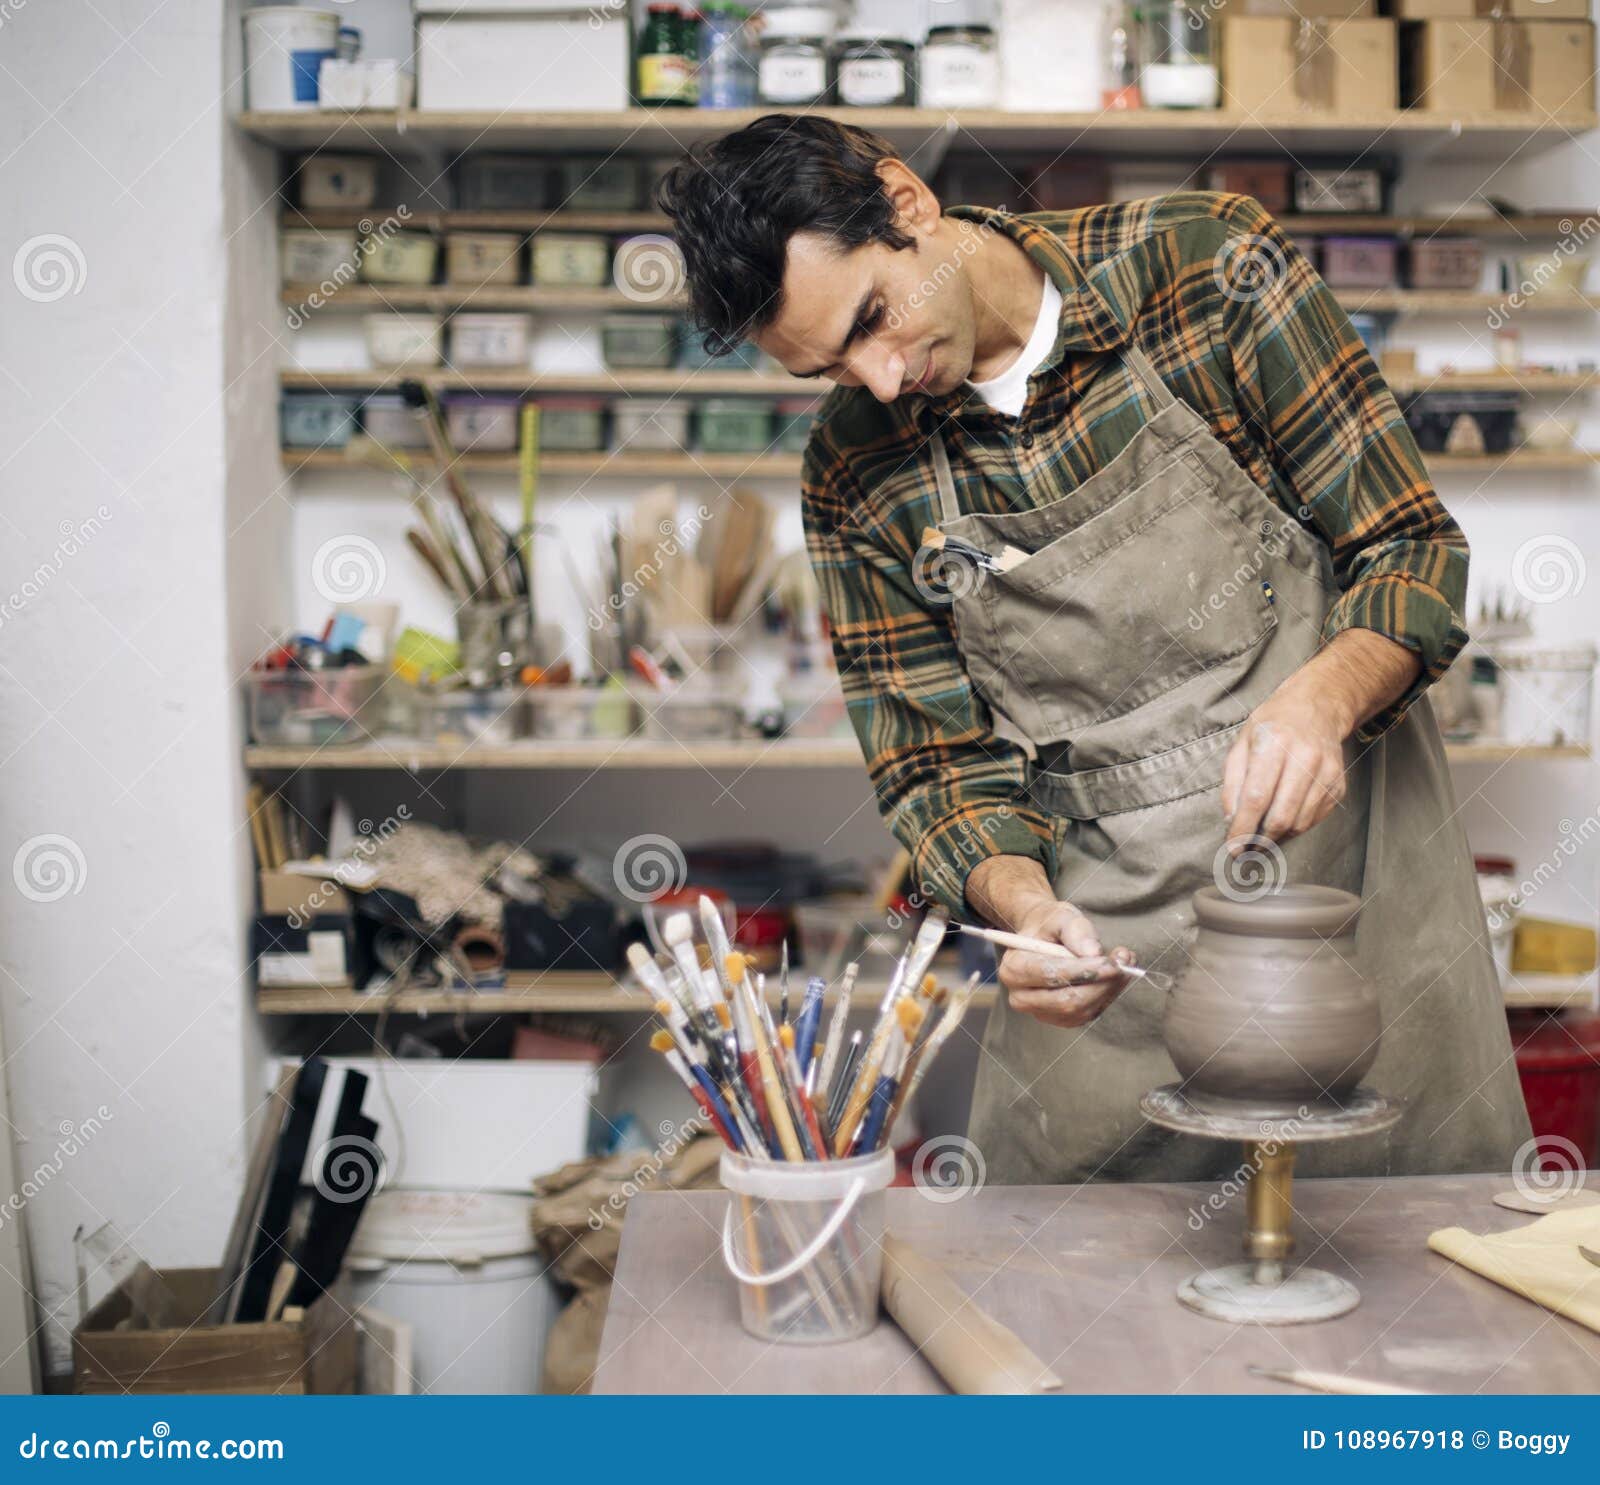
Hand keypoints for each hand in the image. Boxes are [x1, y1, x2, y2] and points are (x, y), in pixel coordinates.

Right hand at [997, 896, 1136, 1029]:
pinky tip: (1115, 975)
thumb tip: (1094, 953)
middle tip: (1125, 960)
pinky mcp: (1061, 1019)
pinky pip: (1090, 1013)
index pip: (1051, 975)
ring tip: (1124, 961)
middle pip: (1068, 1000)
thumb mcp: (1060, 916)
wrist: (1044, 938)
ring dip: (1110, 988)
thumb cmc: (1050, 926)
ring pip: (1083, 1010)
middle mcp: (1022, 997)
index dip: (1084, 970)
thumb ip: (1076, 930)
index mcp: (1013, 969)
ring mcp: (1041, 1012)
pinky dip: (1108, 995)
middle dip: (1102, 982)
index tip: (1112, 961)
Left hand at [1222, 682, 1347, 851]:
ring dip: (1277, 837)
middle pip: (1281, 816)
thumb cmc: (1272, 727)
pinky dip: (1295, 827)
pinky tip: (1283, 819)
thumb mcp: (1241, 744)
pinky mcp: (1338, 785)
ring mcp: (1326, 772)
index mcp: (1274, 743)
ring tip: (1262, 834)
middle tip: (1246, 848)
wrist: (1316, 709)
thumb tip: (1232, 821)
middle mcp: (1305, 758)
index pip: (1256, 797)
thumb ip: (1232, 783)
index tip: (1233, 848)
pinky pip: (1314, 819)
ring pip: (1299, 823)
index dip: (1243, 828)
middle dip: (1260, 840)